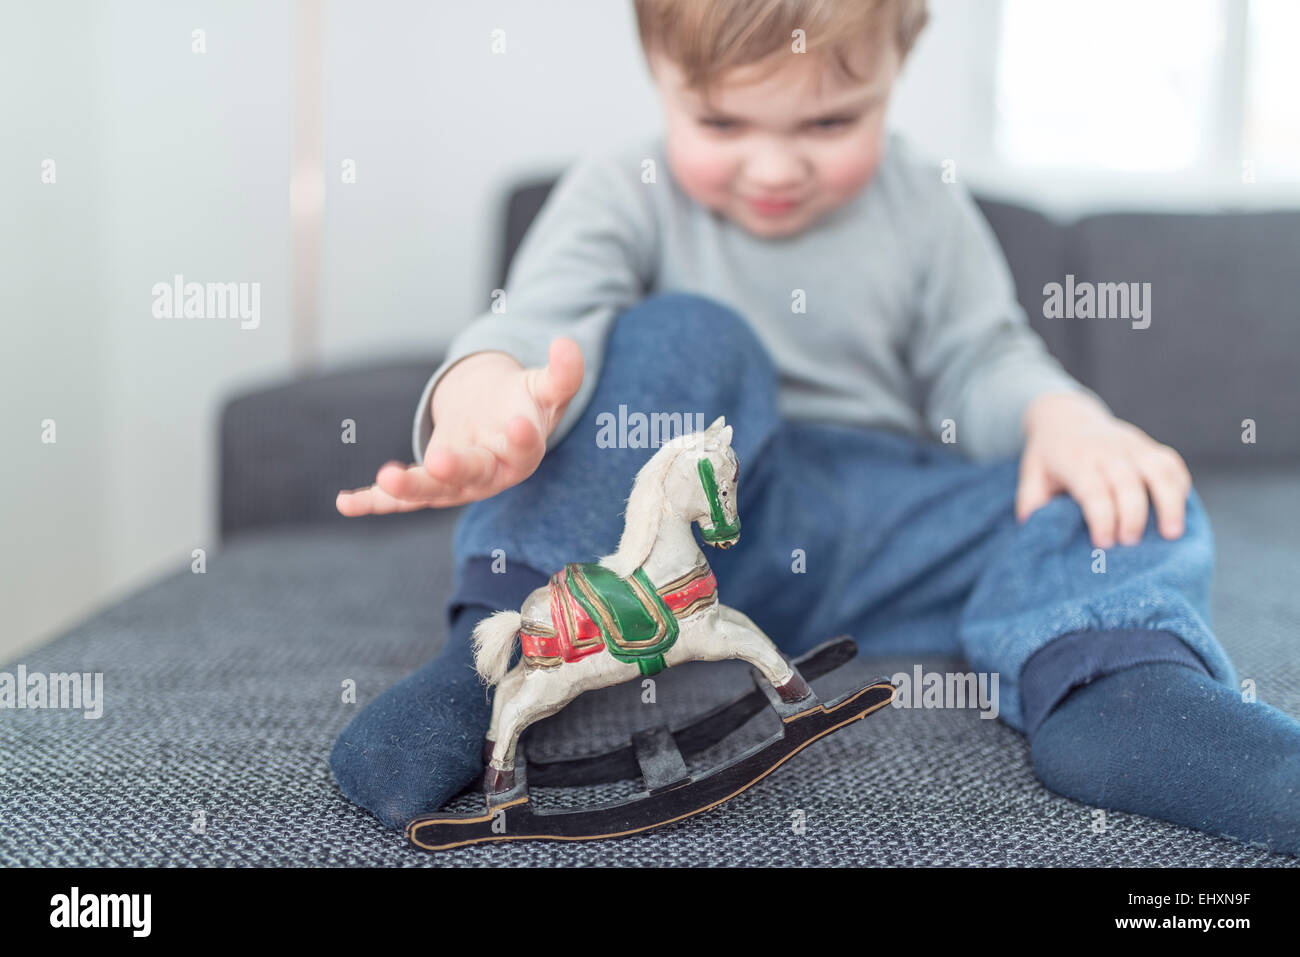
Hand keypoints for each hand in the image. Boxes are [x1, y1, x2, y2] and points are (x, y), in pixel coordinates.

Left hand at [335, 338, 583, 514]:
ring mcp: (456, 484)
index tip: (517, 423)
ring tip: (386, 477)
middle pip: (473, 475)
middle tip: (441, 462)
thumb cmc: (525, 404)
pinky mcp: (429, 484)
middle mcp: (489, 475)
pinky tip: (345, 503)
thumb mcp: (546, 387)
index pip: (524, 448)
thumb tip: (568, 344)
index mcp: (522, 453)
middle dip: (456, 470)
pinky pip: (400, 498)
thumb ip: (562, 372)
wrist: (497, 419)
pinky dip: (374, 501)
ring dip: (409, 487)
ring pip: (433, 490)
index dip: (522, 438)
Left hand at [1016, 391, 1191, 547]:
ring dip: (1169, 503)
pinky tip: (1180, 509)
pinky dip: (1180, 485)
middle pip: (1128, 484)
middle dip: (1132, 516)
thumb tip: (1031, 528)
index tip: (1103, 543)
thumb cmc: (1048, 456)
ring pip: (1159, 470)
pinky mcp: (1148, 445)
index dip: (1101, 519)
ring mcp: (1131, 445)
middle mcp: (1106, 451)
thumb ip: (1030, 501)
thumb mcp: (1030, 474)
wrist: (1065, 416)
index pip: (1094, 490)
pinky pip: (1171, 463)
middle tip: (1130, 543)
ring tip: (1171, 534)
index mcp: (1075, 460)